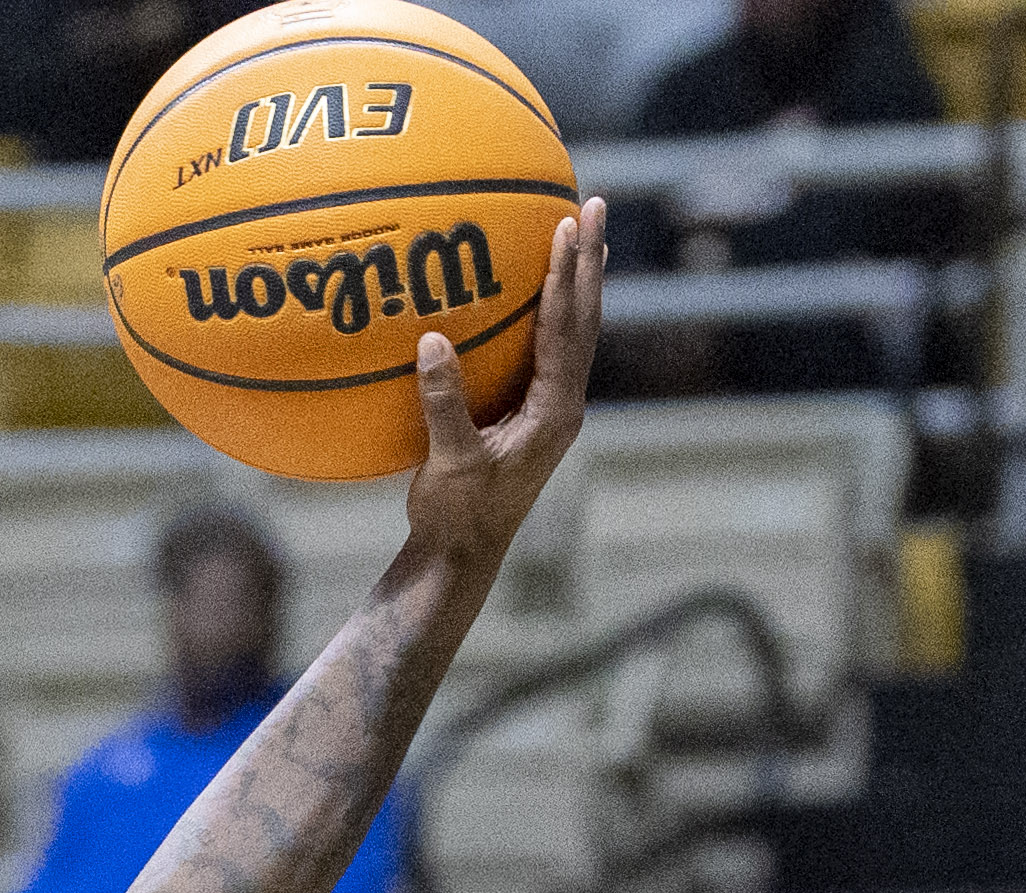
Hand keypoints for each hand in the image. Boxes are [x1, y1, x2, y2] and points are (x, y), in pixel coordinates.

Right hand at [404, 196, 605, 569]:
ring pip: (575, 329)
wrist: (463, 554)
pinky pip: (551, 345)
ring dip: (578, 278)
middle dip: (588, 260)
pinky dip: (553, 307)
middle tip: (591, 205)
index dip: (566, 277)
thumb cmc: (457, 514)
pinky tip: (542, 286)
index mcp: (555, 413)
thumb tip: (434, 340)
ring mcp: (553, 407)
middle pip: (585, 318)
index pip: (567, 331)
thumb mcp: (449, 461)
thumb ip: (444, 402)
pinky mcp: (534, 411)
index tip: (567, 228)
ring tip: (581, 231)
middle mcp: (565, 404)